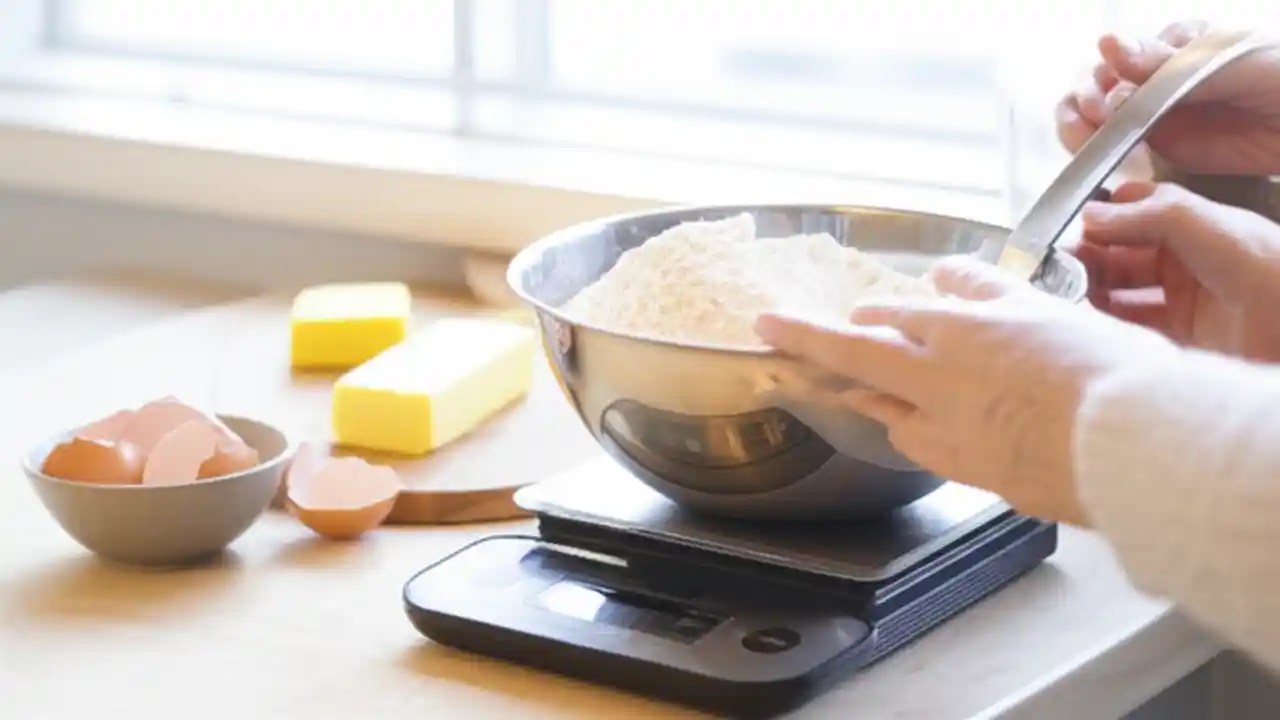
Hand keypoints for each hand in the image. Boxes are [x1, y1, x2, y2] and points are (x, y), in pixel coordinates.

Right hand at [755, 258, 1176, 525]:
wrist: (1141, 430)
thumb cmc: (1060, 466)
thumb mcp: (973, 467)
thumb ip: (916, 431)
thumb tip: (877, 406)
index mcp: (929, 383)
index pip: (848, 353)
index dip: (802, 338)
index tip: (766, 323)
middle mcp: (953, 336)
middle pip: (885, 319)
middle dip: (860, 326)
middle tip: (848, 335)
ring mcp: (996, 313)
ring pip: (930, 294)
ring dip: (909, 304)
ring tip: (908, 308)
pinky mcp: (1037, 300)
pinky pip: (980, 281)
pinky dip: (961, 288)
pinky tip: (963, 289)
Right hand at [1057, 19, 1279, 174]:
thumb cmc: (1276, 79)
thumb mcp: (1224, 61)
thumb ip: (1166, 61)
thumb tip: (1105, 45)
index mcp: (1174, 43)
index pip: (1122, 50)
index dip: (1111, 69)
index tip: (1117, 86)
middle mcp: (1155, 75)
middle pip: (1096, 81)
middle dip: (1090, 98)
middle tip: (1104, 117)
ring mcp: (1152, 113)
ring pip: (1090, 113)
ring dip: (1076, 122)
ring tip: (1088, 138)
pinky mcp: (1155, 148)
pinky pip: (1108, 147)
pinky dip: (1088, 149)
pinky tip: (1092, 154)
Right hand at [1078, 180, 1279, 361]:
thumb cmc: (1270, 273)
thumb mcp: (1209, 225)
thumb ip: (1148, 215)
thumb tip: (1088, 215)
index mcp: (1195, 225)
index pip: (1133, 211)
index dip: (1100, 217)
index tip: (1069, 229)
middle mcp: (1185, 261)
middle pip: (1118, 254)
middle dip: (1085, 258)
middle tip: (1056, 268)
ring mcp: (1180, 303)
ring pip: (1118, 293)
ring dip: (1088, 293)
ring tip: (1061, 296)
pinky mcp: (1178, 343)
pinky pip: (1128, 331)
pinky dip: (1102, 327)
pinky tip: (1083, 323)